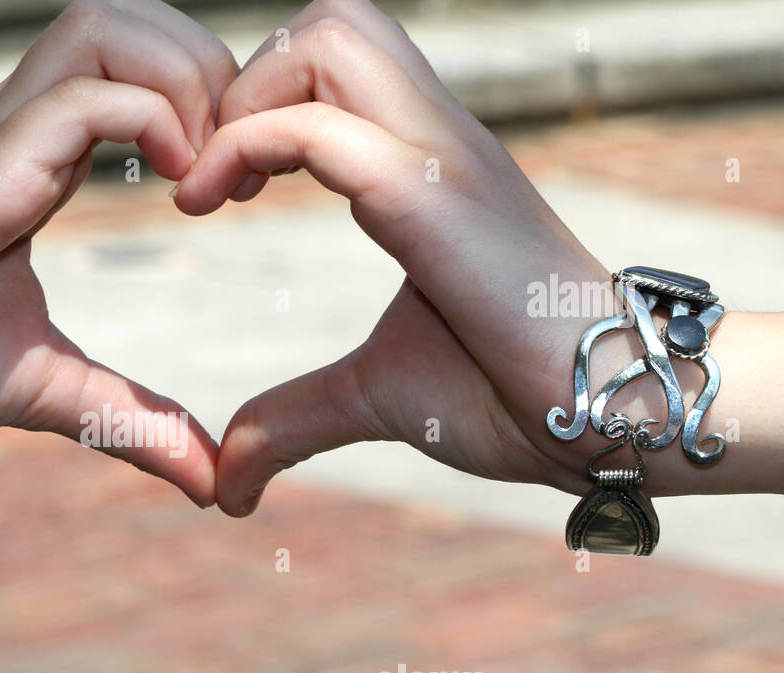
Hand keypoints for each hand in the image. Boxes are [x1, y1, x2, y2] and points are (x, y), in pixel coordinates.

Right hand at [0, 0, 238, 506]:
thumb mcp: (44, 389)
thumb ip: (127, 419)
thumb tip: (211, 483)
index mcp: (41, 162)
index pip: (138, 68)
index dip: (206, 105)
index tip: (231, 191)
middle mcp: (23, 130)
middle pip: (134, 17)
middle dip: (211, 71)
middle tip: (232, 170)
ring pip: (107, 24)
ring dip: (182, 79)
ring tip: (202, 174)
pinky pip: (80, 95)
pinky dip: (148, 120)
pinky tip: (175, 188)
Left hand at [174, 0, 623, 515]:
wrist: (609, 415)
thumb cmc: (507, 395)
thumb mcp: (373, 395)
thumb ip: (292, 419)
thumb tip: (227, 484)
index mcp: (426, 163)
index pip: (334, 59)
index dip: (258, 102)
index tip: (217, 188)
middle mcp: (436, 137)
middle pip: (332, 18)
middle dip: (250, 79)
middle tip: (215, 174)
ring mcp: (441, 157)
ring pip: (330, 37)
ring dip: (250, 97)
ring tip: (216, 184)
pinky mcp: (433, 199)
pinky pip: (317, 130)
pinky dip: (243, 146)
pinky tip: (206, 205)